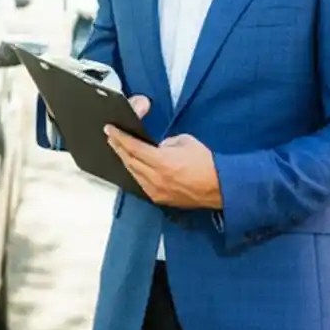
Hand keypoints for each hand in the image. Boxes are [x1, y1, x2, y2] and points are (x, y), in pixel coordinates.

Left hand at [104, 95, 222, 208]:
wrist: (220, 187)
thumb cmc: (205, 162)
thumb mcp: (185, 141)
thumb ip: (166, 143)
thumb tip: (157, 147)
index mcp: (161, 161)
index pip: (133, 148)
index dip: (119, 138)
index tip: (110, 130)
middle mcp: (155, 178)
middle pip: (129, 161)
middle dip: (118, 147)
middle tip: (111, 137)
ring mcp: (156, 191)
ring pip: (133, 174)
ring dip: (125, 161)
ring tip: (119, 150)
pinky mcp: (160, 199)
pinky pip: (141, 184)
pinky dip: (135, 173)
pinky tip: (133, 166)